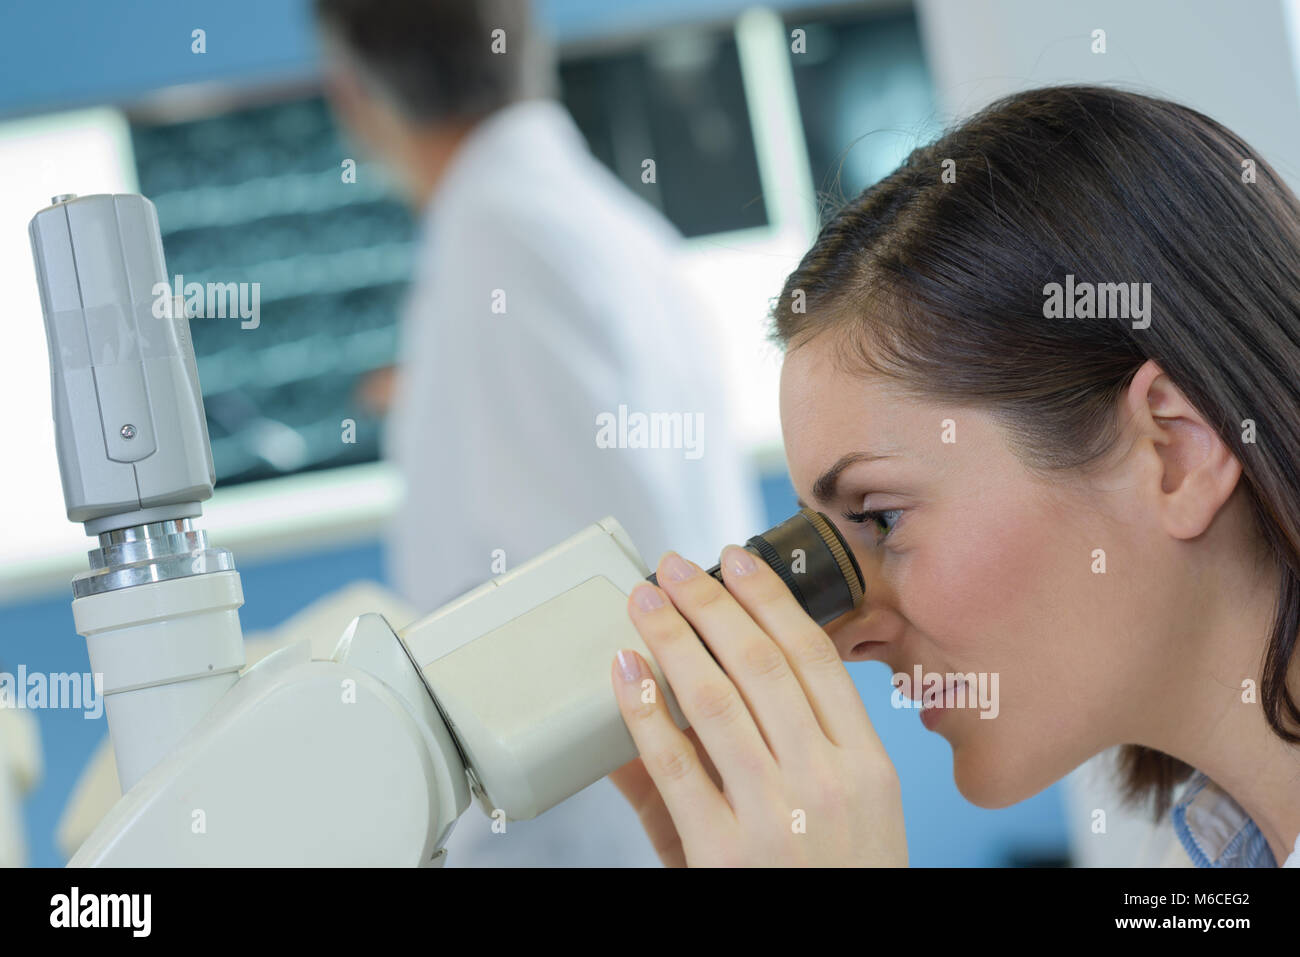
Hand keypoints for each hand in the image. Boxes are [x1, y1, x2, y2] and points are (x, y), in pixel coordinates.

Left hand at [609, 546, 907, 866]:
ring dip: (674, 639)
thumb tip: (717, 678)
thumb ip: (783, 748)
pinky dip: (644, 712)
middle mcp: (829, 783)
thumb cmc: (831, 888)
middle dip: (712, 603)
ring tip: (644, 601)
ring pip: (717, 701)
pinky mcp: (723, 854)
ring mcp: (778, 818)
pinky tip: (626, 671)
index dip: (771, 599)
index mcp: (869, 768)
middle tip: (673, 565)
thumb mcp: (842, 822)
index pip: (816, 658)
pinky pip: (673, 767)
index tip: (738, 558)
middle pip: (763, 665)